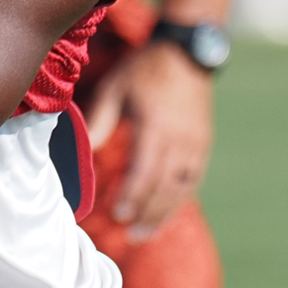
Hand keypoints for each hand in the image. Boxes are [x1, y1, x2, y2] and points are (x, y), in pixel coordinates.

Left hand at [84, 37, 214, 240]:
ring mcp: (196, 144)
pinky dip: (178, 199)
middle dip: (147, 213)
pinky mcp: (203, 144)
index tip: (117, 216)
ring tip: (144, 234)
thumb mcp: (115, 87)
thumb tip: (85, 151)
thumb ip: (100, 120)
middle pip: (165, 187)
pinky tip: (165, 212)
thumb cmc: (144, 69)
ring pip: (181, 188)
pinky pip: (192, 179)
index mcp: (156, 127)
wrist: (187, 52)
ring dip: (164, 214)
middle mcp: (180, 140)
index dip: (132, 197)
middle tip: (129, 235)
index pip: (145, 172)